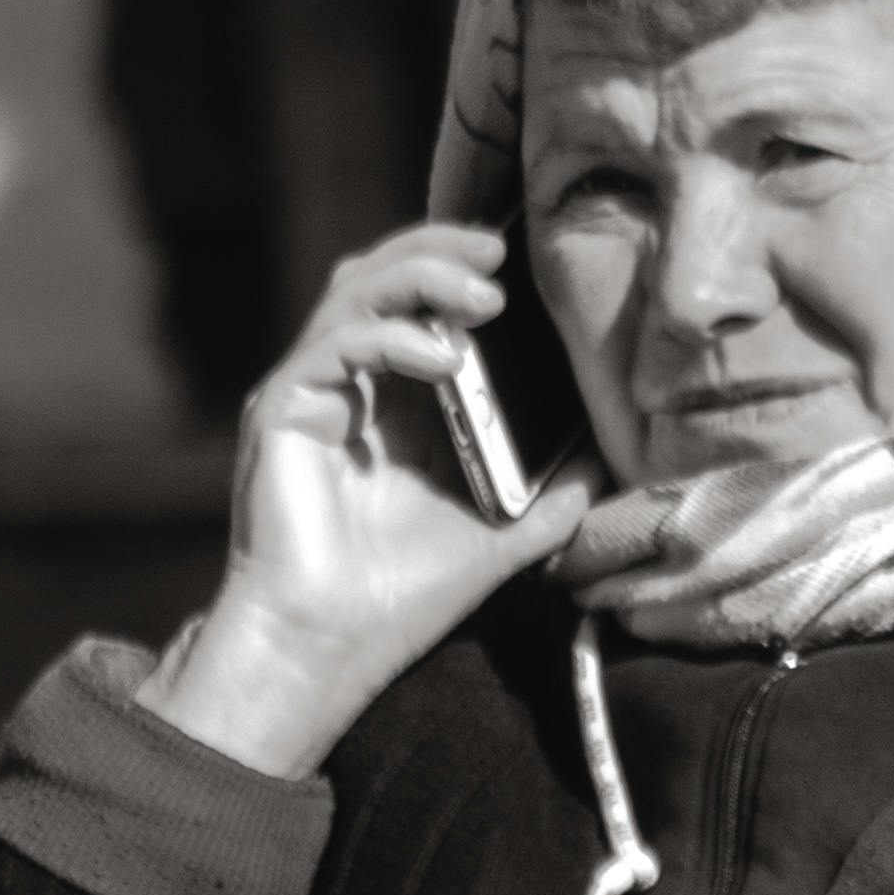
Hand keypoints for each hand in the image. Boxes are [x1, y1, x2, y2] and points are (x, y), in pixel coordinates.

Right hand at [143, 226, 585, 777]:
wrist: (331, 646)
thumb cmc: (403, 596)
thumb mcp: (503, 534)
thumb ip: (555, 493)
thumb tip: (613, 456)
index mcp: (395, 402)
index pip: (421, 302)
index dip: (461, 266)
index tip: (522, 257)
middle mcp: (348, 385)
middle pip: (382, 276)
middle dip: (441, 248)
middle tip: (500, 248)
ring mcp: (311, 393)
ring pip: (354, 293)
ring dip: (421, 277)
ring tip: (484, 293)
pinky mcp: (281, 409)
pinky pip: (334, 346)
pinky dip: (390, 338)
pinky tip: (445, 356)